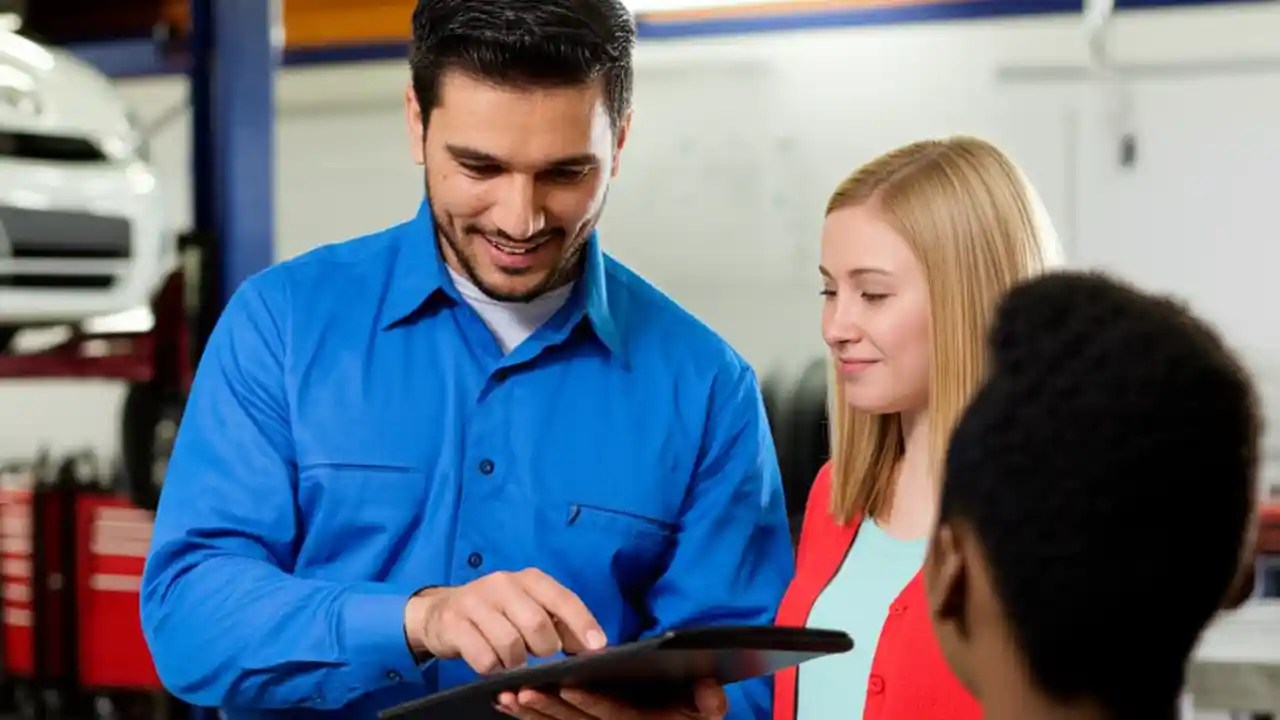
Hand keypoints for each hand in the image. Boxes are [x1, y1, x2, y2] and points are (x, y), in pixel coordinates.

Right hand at [403, 568, 605, 673]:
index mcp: (528, 579)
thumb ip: (559, 623)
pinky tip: (491, 663)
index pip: (562, 598)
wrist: (440, 612)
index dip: (582, 623)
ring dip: (516, 661)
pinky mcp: (454, 624)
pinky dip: (493, 668)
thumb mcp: (528, 609)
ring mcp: (475, 602)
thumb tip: (592, 644)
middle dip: (544, 648)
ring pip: (510, 643)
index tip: (597, 647)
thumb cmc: (496, 613)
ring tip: (512, 660)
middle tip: (538, 655)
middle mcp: (502, 583)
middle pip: (537, 623)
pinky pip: (484, 658)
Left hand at [494, 680, 727, 719]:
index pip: (611, 716)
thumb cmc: (689, 718)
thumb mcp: (706, 713)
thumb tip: (710, 689)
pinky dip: (529, 719)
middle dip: (546, 709)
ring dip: (530, 715)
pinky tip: (506, 707)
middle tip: (518, 692)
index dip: (589, 703)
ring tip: (503, 698)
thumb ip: (709, 704)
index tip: (567, 688)